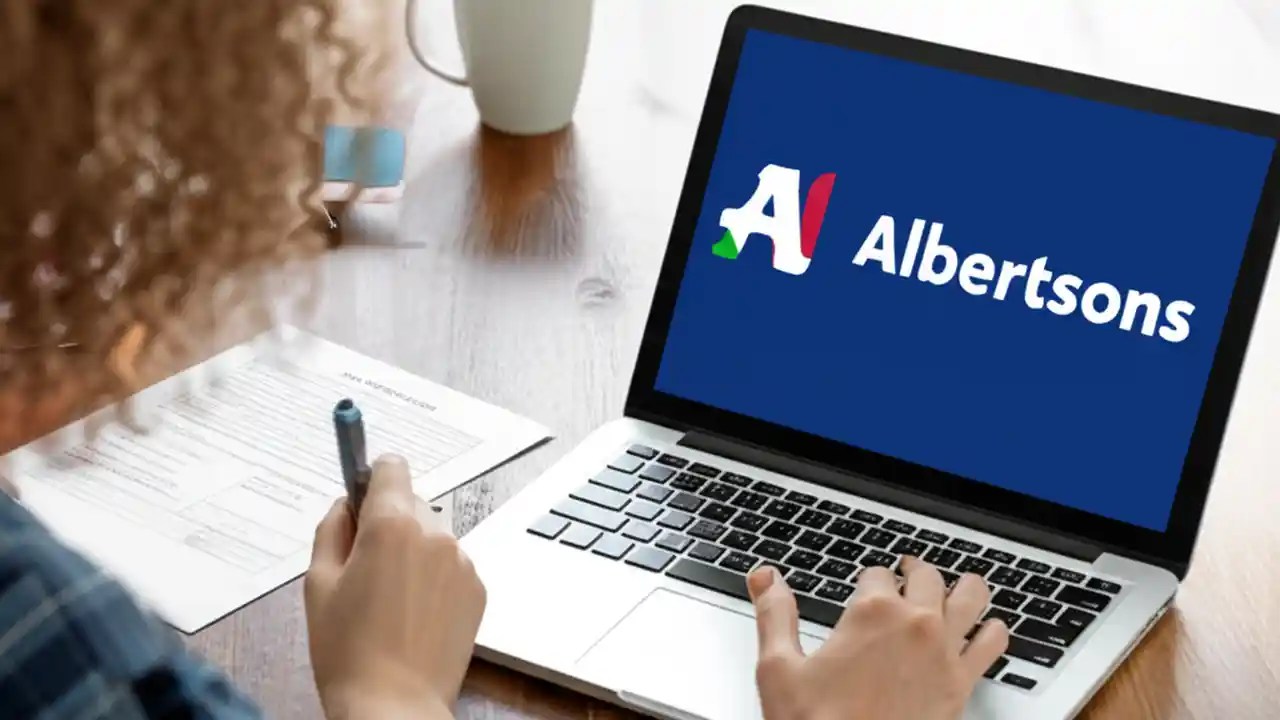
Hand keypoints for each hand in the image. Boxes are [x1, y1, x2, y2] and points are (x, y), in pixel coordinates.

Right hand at [305, 455, 486, 719]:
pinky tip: (415, 614)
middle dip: (389, 524)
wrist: (393, 704)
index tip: (362, 503)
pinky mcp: (477, 588)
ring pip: (432, 536)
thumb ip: (332, 529)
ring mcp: (462, 561)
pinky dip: (435, 578)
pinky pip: (451, 565)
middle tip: (367, 569)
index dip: (373, 481)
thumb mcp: (318, 583)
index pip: (392, 467)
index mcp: (391, 524)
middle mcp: (435, 533)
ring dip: (415, 552)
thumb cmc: (347, 649)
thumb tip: (347, 504)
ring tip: (392, 601)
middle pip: (411, 503)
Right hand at [749, 556, 1008, 719]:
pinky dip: (993, 629)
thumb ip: (774, 614)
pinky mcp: (964, 683)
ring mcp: (945, 652)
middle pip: (927, 574)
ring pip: (972, 595)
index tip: (863, 589)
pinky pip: (995, 641)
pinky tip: (983, 630)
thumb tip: (765, 576)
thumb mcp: (779, 668)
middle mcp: (915, 624)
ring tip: (952, 589)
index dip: (867, 579)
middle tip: (905, 577)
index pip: (876, 572)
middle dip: (913, 572)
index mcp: (871, 613)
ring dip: (962, 587)